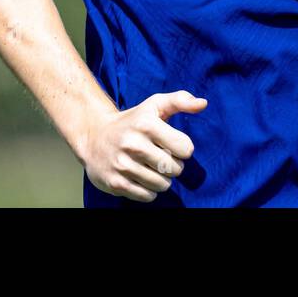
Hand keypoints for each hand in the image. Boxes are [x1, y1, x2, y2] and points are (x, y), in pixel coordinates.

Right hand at [79, 90, 205, 201]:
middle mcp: (133, 145)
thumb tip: (203, 103)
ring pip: (162, 185)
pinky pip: (147, 196)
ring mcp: (123, 165)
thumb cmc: (133, 120)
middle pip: (175, 169)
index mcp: (146, 124)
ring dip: (162, 179)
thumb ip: (180, 100)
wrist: (94, 136)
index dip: (183, 148)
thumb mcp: (154, 105)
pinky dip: (149, 191)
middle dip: (174, 165)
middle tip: (162, 157)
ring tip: (152, 167)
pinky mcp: (115, 183)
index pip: (185, 148)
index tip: (173, 144)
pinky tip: (142, 178)